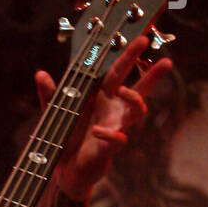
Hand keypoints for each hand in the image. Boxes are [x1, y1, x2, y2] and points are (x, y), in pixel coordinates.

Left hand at [34, 34, 172, 200]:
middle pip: (138, 87)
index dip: (129, 55)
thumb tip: (40, 74)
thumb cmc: (67, 136)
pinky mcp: (110, 146)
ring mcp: (115, 126)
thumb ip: (50, 93)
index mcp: (102, 95)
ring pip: (137, 110)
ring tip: (124, 91)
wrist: (66, 168)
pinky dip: (109, 134)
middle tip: (167, 62)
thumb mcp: (55, 111)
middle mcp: (113, 108)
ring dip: (134, 98)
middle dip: (152, 75)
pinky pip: (118, 138)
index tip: (142, 38)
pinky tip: (98, 131)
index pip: (118, 71)